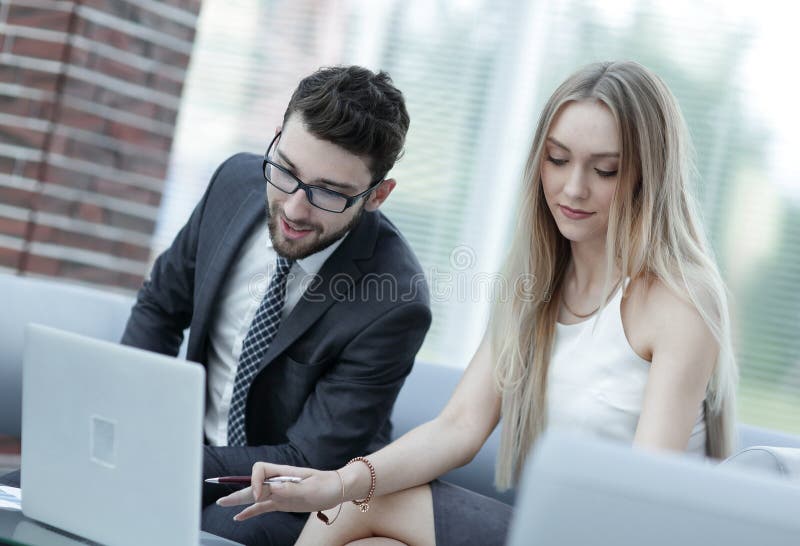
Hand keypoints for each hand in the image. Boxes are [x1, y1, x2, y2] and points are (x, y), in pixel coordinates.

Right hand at [216, 463, 342, 521]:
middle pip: (253, 484)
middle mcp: (279, 481)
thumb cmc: (326, 485)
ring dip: (239, 501)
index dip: (255, 481)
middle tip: (222, 500)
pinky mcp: (282, 503)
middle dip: (237, 491)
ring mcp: (279, 492)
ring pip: (255, 496)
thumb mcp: (311, 488)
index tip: (258, 496)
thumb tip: (272, 488)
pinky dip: (250, 511)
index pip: (261, 470)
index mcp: (284, 473)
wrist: (337, 490)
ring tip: (223, 504)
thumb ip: (290, 489)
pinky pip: (262, 507)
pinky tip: (239, 516)